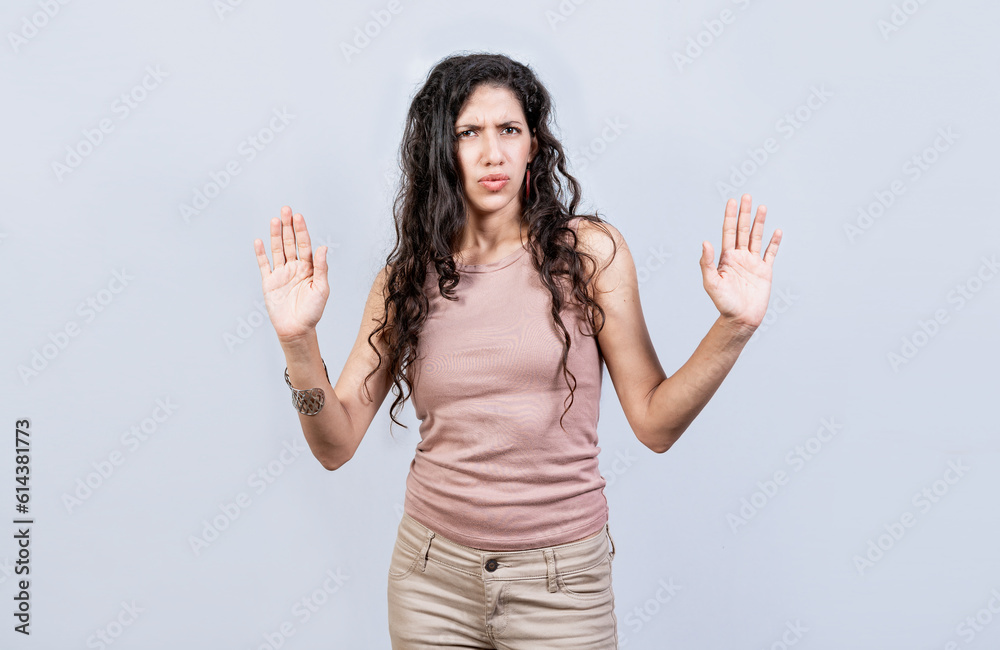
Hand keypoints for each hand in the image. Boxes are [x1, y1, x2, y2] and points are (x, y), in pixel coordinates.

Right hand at [253, 206, 329, 342]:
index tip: (298, 217)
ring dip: (275, 235)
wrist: (297, 330)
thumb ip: (321, 267)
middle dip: (288, 227)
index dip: (301, 230)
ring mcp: (281, 274)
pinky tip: (259, 241)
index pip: (305, 245)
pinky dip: (261, 253)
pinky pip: (264, 265)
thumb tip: (322, 248)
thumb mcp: (321, 288)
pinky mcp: (269, 283)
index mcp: (309, 268)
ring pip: (277, 250)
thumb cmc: (313, 312)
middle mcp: (295, 268)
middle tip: (286, 210)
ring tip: (275, 220)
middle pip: (290, 243)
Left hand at [699, 194, 781, 331]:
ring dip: (759, 223)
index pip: (728, 232)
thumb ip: (707, 262)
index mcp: (726, 258)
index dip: (730, 216)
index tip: (731, 201)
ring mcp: (752, 263)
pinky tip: (776, 231)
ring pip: (756, 238)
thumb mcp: (711, 282)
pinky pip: (770, 254)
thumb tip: (705, 242)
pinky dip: (774, 242)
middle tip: (746, 196)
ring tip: (762, 207)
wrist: (740, 319)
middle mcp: (739, 257)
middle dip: (744, 213)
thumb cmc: (723, 303)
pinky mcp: (764, 272)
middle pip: (743, 230)